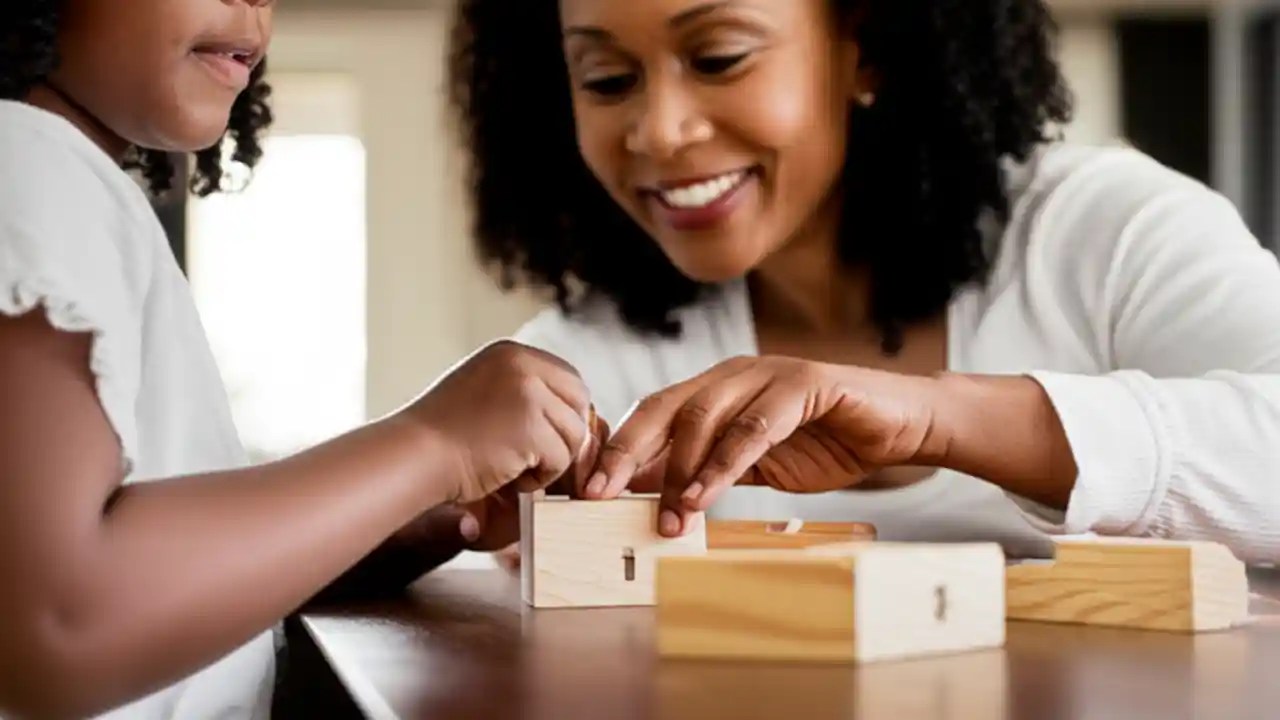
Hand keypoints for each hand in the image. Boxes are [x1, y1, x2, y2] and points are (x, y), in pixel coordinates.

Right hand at [403, 340, 595, 503]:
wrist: (414, 456)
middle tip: (537, 458)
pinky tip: (511, 477)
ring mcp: (528, 393)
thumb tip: (571, 409)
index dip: (562, 412)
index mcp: (510, 353)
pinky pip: (561, 458)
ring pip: (573, 433)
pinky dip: (541, 477)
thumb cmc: (442, 436)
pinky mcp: (531, 426)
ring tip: (515, 468)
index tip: (543, 437)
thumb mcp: (484, 391)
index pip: (567, 378)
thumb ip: (522, 389)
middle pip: (578, 401)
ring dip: (550, 459)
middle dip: (565, 434)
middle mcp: (522, 365)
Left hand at [583, 356, 950, 535]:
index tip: (585, 490)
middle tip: (599, 495)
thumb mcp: (755, 464)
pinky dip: (725, 462)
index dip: (616, 448)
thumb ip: (708, 469)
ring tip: (666, 516)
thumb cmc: (827, 442)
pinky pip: (755, 426)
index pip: (652, 413)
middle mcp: (733, 375)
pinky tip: (706, 494)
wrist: (901, 427)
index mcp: (716, 388)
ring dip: (680, 471)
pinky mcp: (805, 384)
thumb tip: (647, 494)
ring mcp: (767, 374)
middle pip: (664, 406)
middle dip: (626, 452)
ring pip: (704, 417)